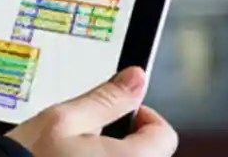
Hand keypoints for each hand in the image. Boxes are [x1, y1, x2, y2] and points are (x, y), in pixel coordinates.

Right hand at [5, 67, 177, 156]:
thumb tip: (136, 78)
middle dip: (122, 140)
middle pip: (147, 154)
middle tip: (84, 136)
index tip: (116, 111)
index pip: (163, 134)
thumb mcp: (64, 118)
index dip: (140, 116)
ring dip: (109, 155)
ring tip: (71, 154)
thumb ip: (106, 99)